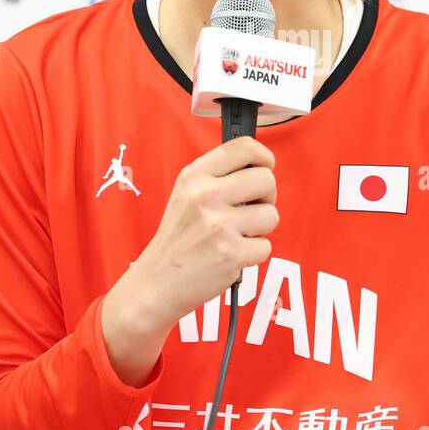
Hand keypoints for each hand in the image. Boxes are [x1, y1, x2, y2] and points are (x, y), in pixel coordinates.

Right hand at [125, 135, 278, 332]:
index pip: (243, 147)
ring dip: (260, 228)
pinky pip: (265, 246)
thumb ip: (217, 177)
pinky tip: (231, 256)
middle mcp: (205, 196)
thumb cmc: (178, 238)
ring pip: (271, 214)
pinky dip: (253, 254)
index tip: (265, 168)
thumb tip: (260, 166)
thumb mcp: (185, 195)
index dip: (264, 157)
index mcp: (194, 176)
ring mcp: (219, 225)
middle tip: (250, 210)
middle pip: (266, 179)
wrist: (157, 282)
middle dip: (266, 197)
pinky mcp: (231, 253)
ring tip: (236, 235)